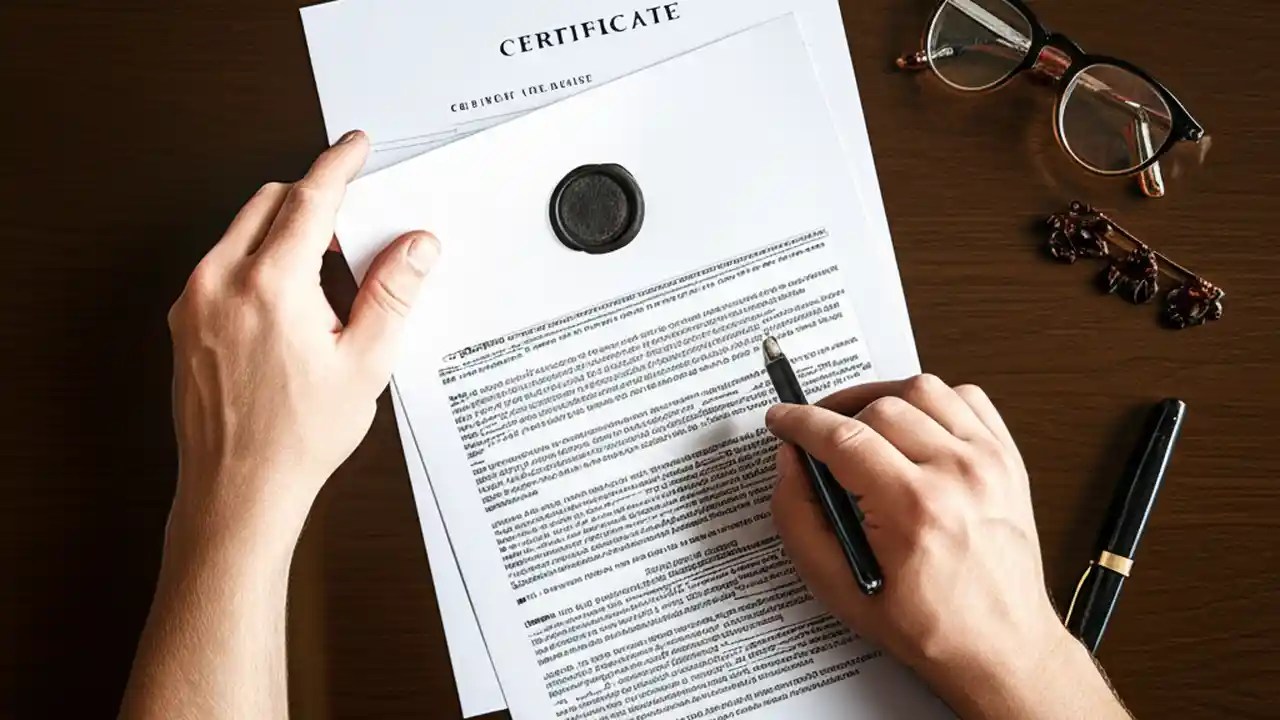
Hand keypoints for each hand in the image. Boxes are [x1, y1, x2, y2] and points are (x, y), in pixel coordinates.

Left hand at [166, 131, 439, 546]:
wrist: (238, 489)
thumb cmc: (296, 437)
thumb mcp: (364, 362)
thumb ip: (391, 293)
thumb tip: (416, 246)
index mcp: (271, 286)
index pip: (309, 199)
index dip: (338, 165)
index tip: (355, 147)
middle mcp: (222, 283)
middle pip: (269, 202)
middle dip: (311, 198)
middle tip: (352, 224)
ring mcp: (194, 301)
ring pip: (241, 231)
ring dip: (284, 230)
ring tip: (324, 276)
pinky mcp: (184, 321)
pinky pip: (223, 264)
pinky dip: (257, 260)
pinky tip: (290, 301)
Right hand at [767, 376, 1126, 718]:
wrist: (1000, 646)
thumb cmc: (927, 625)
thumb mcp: (836, 587)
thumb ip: (798, 518)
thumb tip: (790, 461)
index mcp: (914, 508)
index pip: (843, 437)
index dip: (801, 422)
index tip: (782, 420)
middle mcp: (957, 475)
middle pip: (880, 406)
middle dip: (838, 414)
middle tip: (820, 438)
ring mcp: (988, 462)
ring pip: (924, 389)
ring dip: (883, 400)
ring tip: (863, 426)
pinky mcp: (1007, 459)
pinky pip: (967, 398)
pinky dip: (933, 401)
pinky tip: (914, 426)